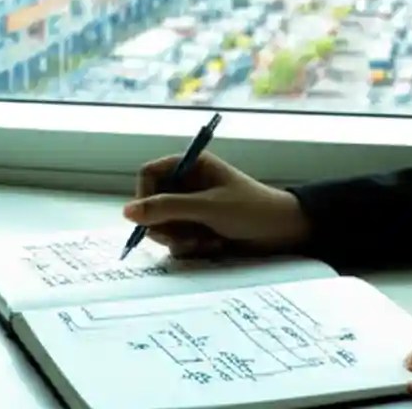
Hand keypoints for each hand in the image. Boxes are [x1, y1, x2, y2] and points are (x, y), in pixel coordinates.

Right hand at [122, 152, 309, 257]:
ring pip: (161, 225)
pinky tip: (212, 246)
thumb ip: (167, 208)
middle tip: (182, 238)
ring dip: (178, 239)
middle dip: (164, 225)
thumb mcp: (208, 207)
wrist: (285, 233)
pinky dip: (189, 246)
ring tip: (204, 242)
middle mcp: (187, 184)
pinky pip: (175, 239)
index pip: (148, 174)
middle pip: (151, 204)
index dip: (144, 196)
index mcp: (190, 166)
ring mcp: (191, 207)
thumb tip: (126, 212)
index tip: (148, 219)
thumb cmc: (251, 210)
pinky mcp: (197, 228)